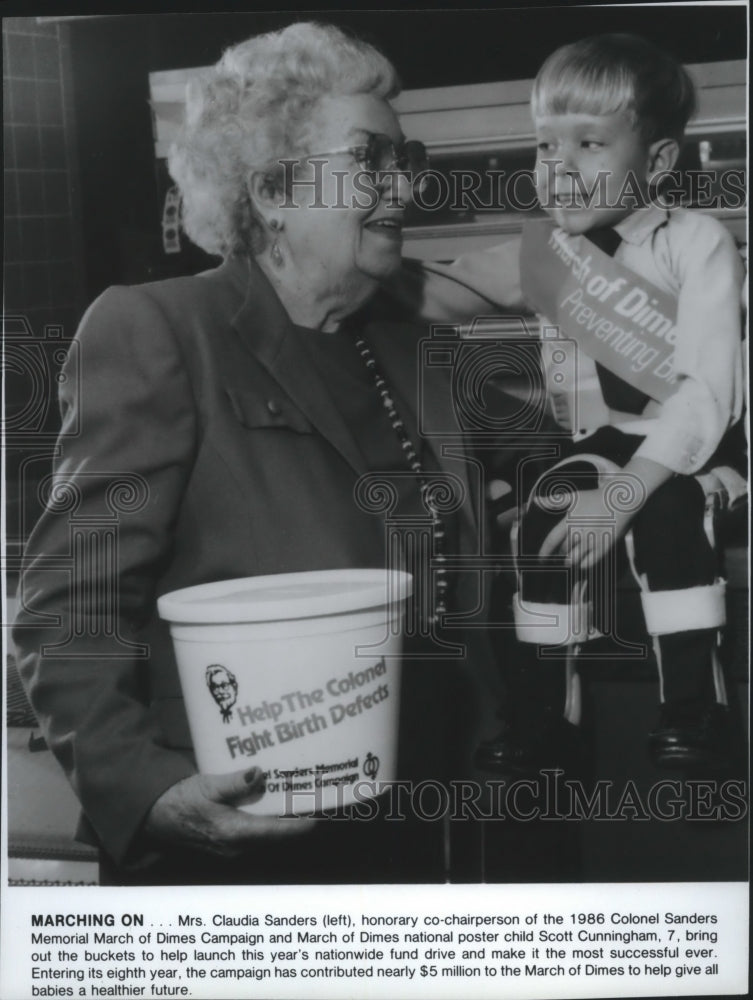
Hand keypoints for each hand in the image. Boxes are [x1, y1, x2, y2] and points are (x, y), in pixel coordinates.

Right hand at [143, 769, 316, 857]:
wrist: (156, 815)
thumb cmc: (181, 799)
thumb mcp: (208, 785)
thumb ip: (234, 782)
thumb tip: (258, 773)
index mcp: (233, 832)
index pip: (274, 832)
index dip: (298, 827)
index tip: (319, 819)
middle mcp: (237, 845)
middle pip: (274, 835)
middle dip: (294, 821)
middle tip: (314, 802)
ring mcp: (233, 847)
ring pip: (266, 835)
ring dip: (282, 821)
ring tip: (300, 801)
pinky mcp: (229, 842)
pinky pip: (256, 833)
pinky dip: (269, 821)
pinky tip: (275, 805)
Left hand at [538, 487, 634, 571]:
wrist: (621, 500)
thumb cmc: (595, 498)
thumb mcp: (574, 497)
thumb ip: (554, 501)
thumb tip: (536, 500)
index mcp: (570, 521)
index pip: (552, 541)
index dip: (545, 552)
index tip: (541, 559)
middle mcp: (580, 533)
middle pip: (563, 551)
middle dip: (559, 554)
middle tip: (560, 554)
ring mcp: (592, 541)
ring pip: (574, 559)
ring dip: (570, 560)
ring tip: (569, 558)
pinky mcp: (604, 548)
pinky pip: (588, 563)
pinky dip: (582, 564)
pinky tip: (581, 560)